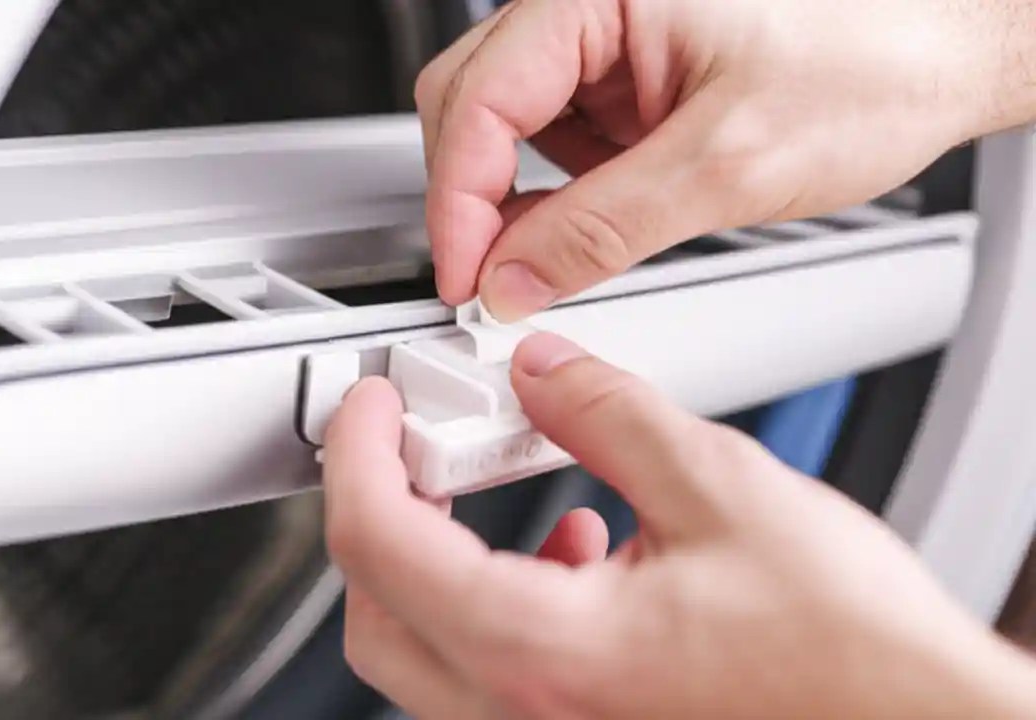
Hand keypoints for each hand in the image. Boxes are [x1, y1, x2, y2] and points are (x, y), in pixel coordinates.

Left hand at [323, 333, 1035, 718]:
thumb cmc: (854, 656)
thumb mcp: (723, 490)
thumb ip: (610, 415)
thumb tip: (544, 373)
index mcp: (546, 649)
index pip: (379, 546)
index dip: (357, 457)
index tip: (371, 408)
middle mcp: (530, 711)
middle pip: (375, 614)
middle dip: (378, 515)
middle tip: (411, 445)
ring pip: (423, 652)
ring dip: (432, 560)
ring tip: (487, 486)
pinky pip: (492, 673)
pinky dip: (495, 600)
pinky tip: (573, 548)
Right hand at [417, 0, 1030, 319]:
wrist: (950, 53)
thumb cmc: (877, 61)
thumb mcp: (726, 164)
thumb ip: (602, 229)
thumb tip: (512, 278)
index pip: (479, 98)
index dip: (458, 199)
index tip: (465, 276)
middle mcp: (591, 6)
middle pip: (472, 104)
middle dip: (475, 199)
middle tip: (491, 279)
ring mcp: (608, 41)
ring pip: (510, 128)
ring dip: (517, 201)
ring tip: (553, 259)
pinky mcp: (629, 78)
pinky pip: (559, 140)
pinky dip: (560, 194)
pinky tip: (586, 228)